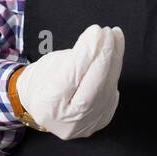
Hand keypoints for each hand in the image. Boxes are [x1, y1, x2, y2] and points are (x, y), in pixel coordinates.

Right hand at [15, 25, 123, 139]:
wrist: (40, 104)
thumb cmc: (43, 80)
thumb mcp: (49, 64)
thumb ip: (74, 58)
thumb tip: (97, 43)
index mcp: (48, 106)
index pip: (72, 76)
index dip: (87, 52)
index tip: (96, 30)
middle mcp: (68, 121)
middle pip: (94, 87)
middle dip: (105, 56)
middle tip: (109, 32)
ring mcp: (86, 125)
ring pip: (107, 90)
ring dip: (114, 61)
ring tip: (115, 36)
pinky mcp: (100, 122)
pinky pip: (111, 95)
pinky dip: (114, 73)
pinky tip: (115, 54)